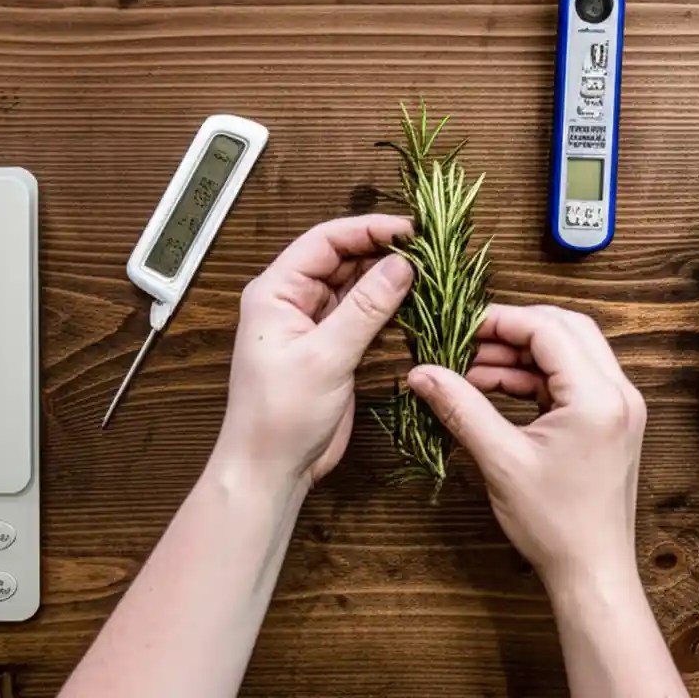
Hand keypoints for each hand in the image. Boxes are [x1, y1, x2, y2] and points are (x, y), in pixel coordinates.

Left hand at [216, 214, 413, 488]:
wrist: (271, 469)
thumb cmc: (279, 416)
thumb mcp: (325, 357)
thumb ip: (365, 308)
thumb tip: (402, 265)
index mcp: (275, 292)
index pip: (324, 241)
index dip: (367, 230)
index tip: (410, 230)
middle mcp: (292, 301)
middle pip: (341, 258)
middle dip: (382, 250)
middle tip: (427, 251)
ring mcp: (312, 324)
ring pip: (354, 285)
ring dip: (387, 278)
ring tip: (427, 271)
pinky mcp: (331, 348)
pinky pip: (361, 314)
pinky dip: (386, 306)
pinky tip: (413, 301)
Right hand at [407, 304, 645, 589]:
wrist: (591, 571)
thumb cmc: (554, 524)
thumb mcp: (500, 460)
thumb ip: (460, 408)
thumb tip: (420, 373)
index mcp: (598, 398)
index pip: (549, 330)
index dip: (501, 321)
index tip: (460, 327)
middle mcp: (619, 393)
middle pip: (566, 328)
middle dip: (514, 329)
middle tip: (467, 341)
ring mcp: (619, 406)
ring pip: (570, 351)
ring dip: (522, 354)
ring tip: (472, 370)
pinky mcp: (610, 420)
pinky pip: (572, 378)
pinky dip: (535, 377)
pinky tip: (495, 388)